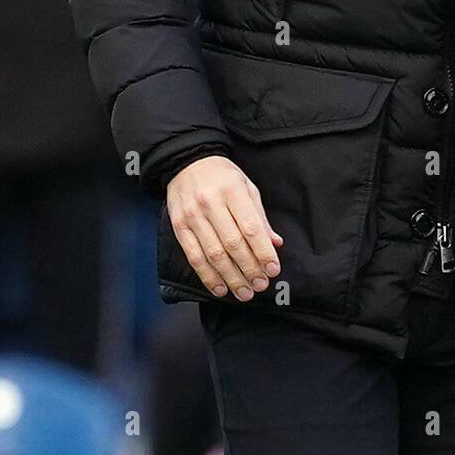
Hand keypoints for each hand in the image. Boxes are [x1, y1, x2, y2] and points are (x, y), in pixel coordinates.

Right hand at [167, 155, 282, 300]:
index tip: (273, 268)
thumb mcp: (246, 187)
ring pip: (213, 254)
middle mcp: (211, 204)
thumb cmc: (222, 176)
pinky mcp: (179, 228)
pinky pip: (194, 257)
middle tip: (261, 284)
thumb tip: (275, 244)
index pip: (250, 227)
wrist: (187, 162)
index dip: (263, 251)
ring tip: (245, 292)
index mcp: (232, 191)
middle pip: (233, 244)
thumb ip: (260, 217)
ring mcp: (192, 217)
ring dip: (231, 278)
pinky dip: (208, 276)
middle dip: (249, 269)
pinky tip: (220, 288)